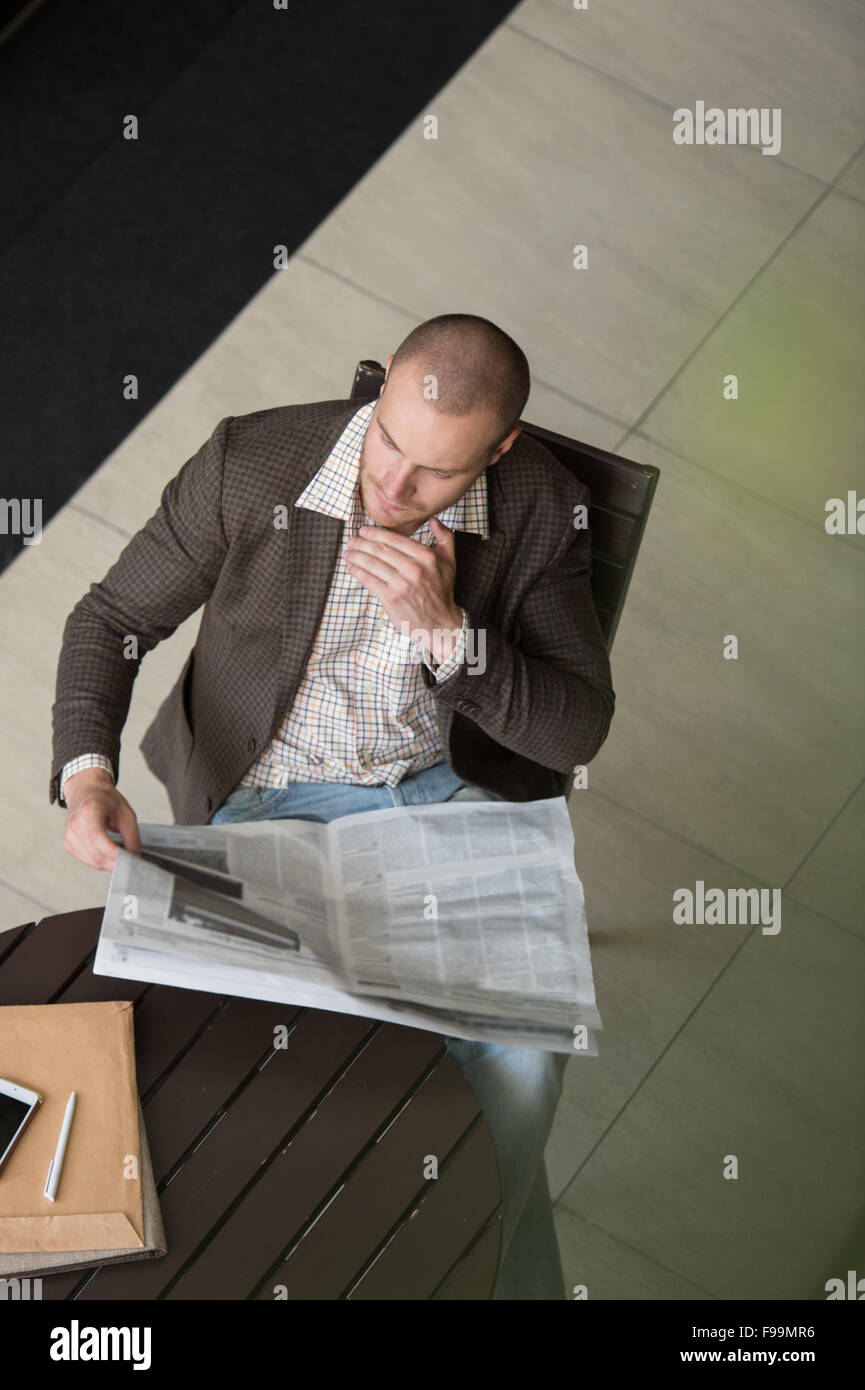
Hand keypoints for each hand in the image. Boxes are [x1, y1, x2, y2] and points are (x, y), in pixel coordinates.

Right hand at [63, 768, 141, 871]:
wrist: (86, 792)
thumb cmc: (106, 800)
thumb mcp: (126, 813)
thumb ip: (132, 837)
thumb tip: (134, 858)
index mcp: (89, 810)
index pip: (98, 838)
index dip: (115, 854)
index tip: (132, 860)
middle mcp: (75, 824)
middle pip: (96, 855)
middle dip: (116, 863)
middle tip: (132, 862)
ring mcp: (69, 836)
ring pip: (92, 862)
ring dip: (110, 864)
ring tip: (122, 856)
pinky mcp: (69, 844)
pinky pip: (87, 861)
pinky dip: (101, 862)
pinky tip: (109, 854)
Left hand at [344, 517, 462, 662]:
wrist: (440, 622)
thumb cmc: (442, 591)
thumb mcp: (450, 562)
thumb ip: (445, 537)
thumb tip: (434, 520)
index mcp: (426, 557)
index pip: (395, 539)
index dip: (375, 533)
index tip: (363, 530)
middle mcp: (413, 569)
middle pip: (380, 550)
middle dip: (361, 543)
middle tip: (351, 539)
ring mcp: (401, 584)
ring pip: (372, 564)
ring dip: (356, 556)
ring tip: (347, 552)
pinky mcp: (390, 598)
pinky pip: (369, 580)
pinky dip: (357, 571)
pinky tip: (351, 566)